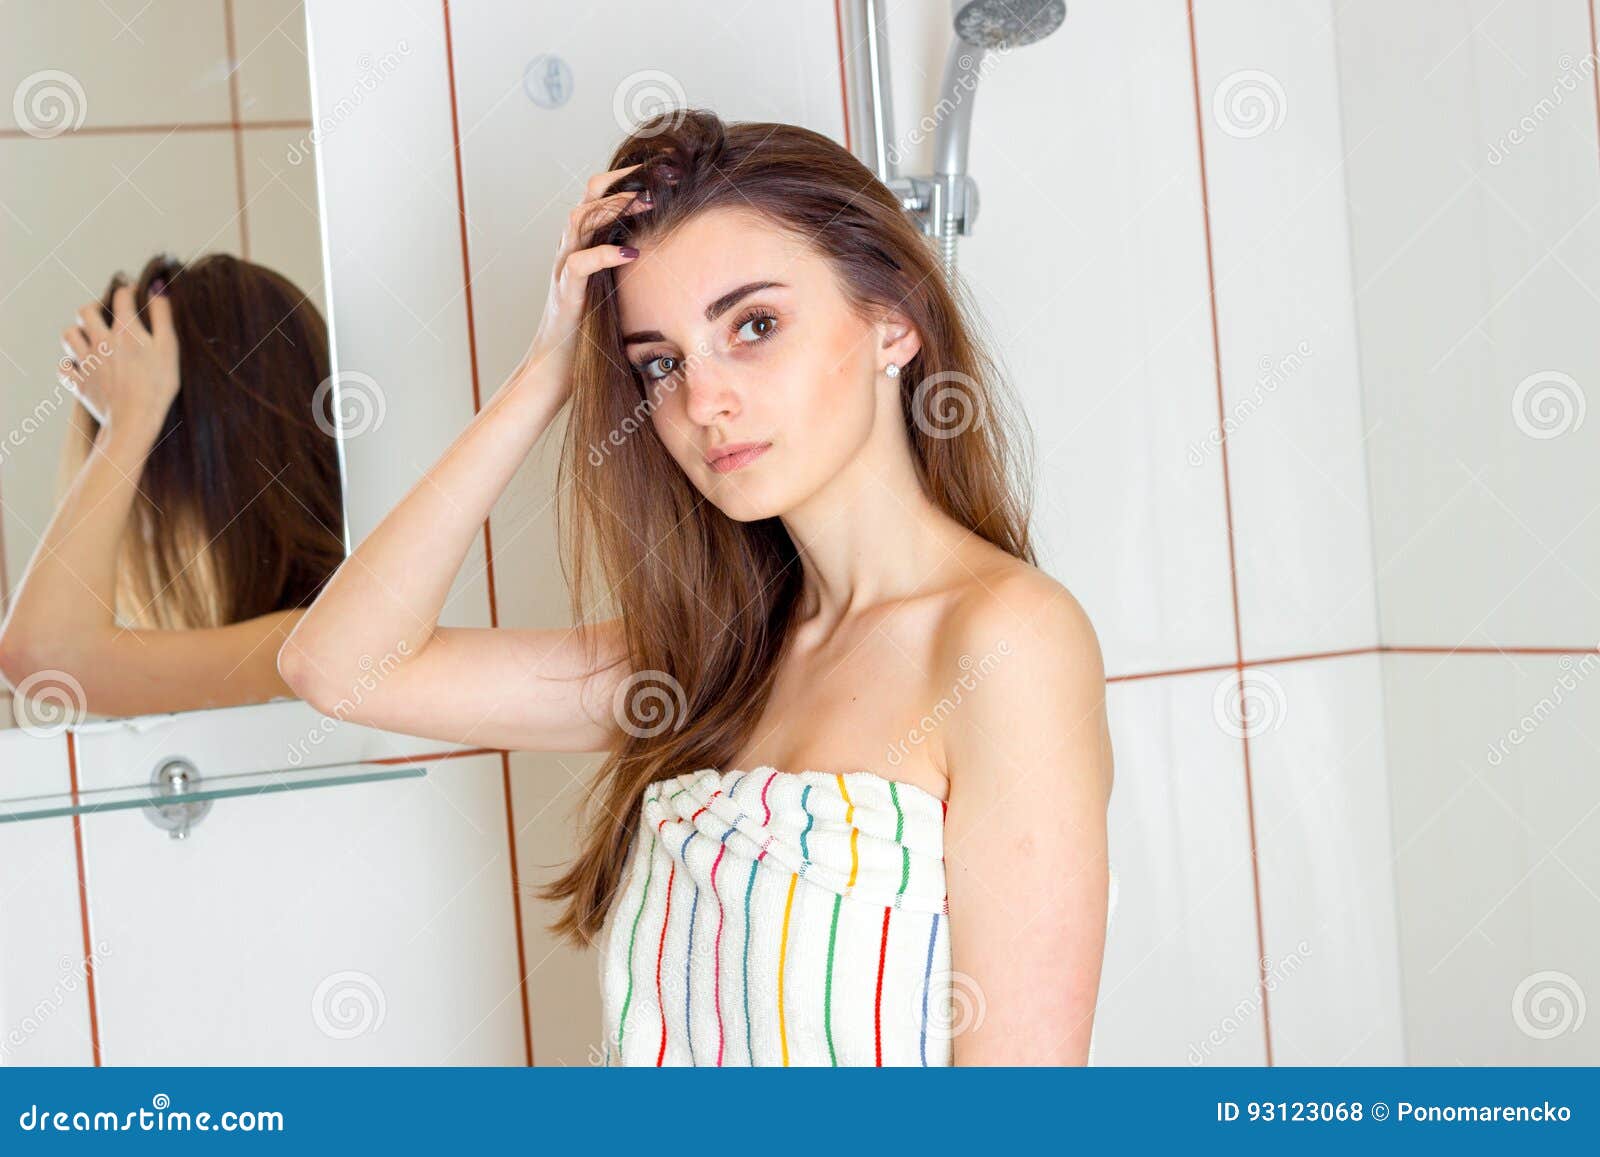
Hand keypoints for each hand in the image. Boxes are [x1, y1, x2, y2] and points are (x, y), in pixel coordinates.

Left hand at [59, 282, 177, 440]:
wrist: (134, 421)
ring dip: (77, 332)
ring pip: (68, 335)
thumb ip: (163, 316)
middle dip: (95, 307)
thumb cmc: (157, 386)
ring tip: (89, 337)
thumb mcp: (169, 348)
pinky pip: (63, 368)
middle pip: (85, 311)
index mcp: (124, 330)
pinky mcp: (79, 383)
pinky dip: (69, 364)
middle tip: (105, 313)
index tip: (135, 291)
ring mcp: (86, 362)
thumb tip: (158, 288)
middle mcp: (100, 341)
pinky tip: (80, 366)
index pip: (122, 296)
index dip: (129, 290)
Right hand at [514, 162, 651, 402]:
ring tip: (647, 202)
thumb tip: (680, 257)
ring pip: (580, 219)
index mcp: (587, 243)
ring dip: (614, 207)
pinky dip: (604, 253)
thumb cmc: (593, 332)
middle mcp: (572, 248)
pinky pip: (578, 263)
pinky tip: (631, 252)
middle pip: (590, 194)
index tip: (665, 170)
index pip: (603, 195)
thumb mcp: (620, 290)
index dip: (630, 178)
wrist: (559, 369)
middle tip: (659, 176)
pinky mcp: (564, 292)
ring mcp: (564, 268)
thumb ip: (636, 268)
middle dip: (624, 180)